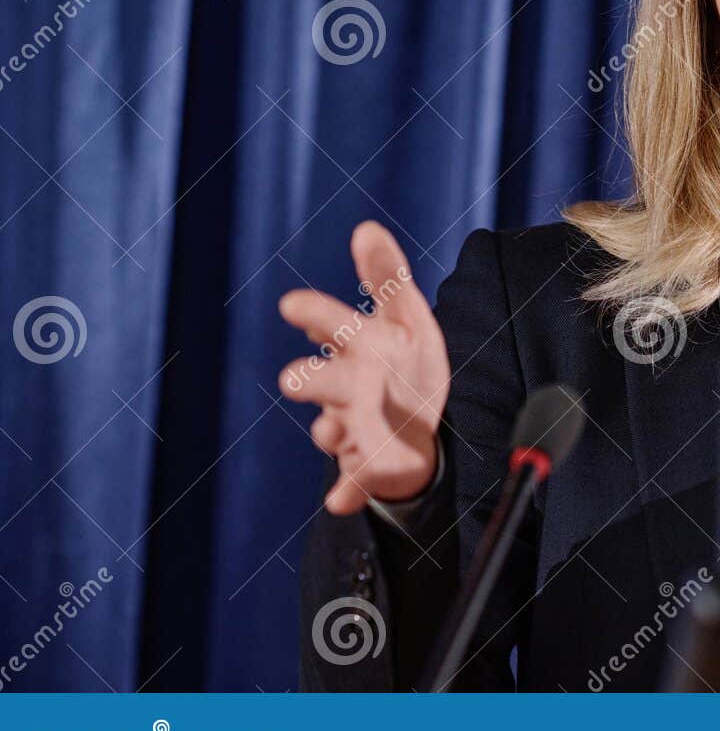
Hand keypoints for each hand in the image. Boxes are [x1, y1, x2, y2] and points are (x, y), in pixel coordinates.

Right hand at [277, 221, 449, 513]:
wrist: (414, 422)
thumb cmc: (403, 361)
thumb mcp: (406, 317)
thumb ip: (386, 276)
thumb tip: (365, 227)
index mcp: (357, 346)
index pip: (332, 324)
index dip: (315, 315)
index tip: (295, 307)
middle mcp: (347, 386)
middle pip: (323, 381)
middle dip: (310, 380)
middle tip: (294, 379)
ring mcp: (354, 427)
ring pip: (334, 431)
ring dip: (332, 432)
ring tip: (333, 433)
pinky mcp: (368, 467)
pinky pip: (356, 484)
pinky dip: (348, 493)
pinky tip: (340, 502)